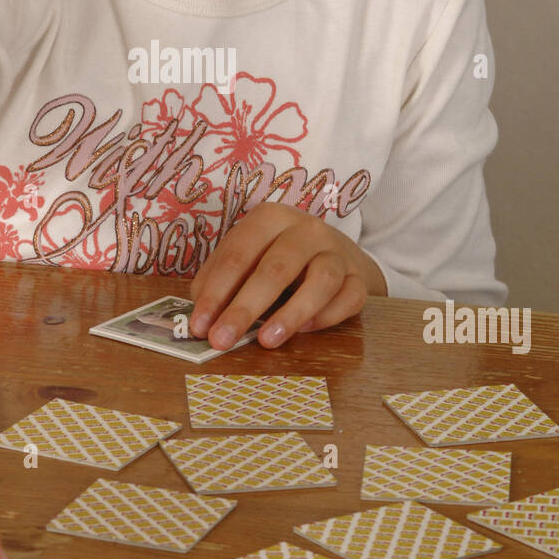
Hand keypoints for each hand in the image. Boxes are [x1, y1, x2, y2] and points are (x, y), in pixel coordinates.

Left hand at [188, 203, 385, 349]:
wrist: (335, 253)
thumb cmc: (278, 258)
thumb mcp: (245, 259)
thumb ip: (219, 282)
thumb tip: (201, 317)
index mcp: (270, 218)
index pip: (238, 254)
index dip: (216, 292)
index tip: (199, 325)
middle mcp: (306, 229)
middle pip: (276, 268)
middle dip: (244, 308)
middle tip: (222, 339)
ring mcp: (337, 252)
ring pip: (321, 280)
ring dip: (292, 313)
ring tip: (267, 340)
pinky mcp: (359, 277)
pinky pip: (349, 298)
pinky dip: (327, 316)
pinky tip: (305, 331)